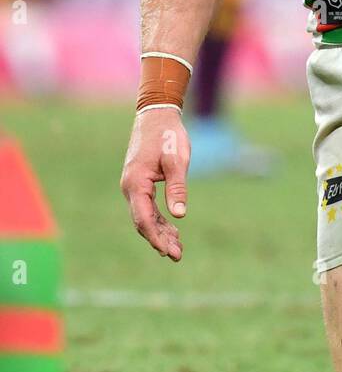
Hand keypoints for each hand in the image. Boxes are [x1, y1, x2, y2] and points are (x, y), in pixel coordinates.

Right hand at [120, 108, 190, 260]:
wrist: (156, 115)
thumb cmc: (168, 135)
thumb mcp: (177, 160)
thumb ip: (177, 187)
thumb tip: (179, 215)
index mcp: (136, 183)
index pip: (144, 219)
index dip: (156, 237)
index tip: (168, 252)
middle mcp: (130, 187)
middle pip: (143, 222)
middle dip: (159, 240)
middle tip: (177, 256)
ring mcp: (134, 186)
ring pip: (145, 217)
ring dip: (160, 233)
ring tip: (177, 248)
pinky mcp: (141, 184)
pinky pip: (148, 208)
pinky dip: (160, 220)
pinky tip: (172, 230)